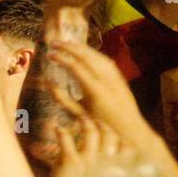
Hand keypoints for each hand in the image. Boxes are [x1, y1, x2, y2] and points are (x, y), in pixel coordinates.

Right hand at [44, 41, 161, 156]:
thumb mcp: (77, 115)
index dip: (60, 58)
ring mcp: (116, 78)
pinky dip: (93, 54)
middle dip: (69, 47)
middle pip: (86, 56)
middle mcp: (107, 81)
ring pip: (97, 56)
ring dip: (81, 48)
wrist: (130, 133)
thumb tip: (47, 81)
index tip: (48, 55)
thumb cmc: (100, 127)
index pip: (75, 66)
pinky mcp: (120, 79)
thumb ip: (61, 98)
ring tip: (67, 43)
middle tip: (53, 43)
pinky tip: (85, 53)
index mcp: (95, 91)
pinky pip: (106, 61)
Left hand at [51, 113, 128, 176]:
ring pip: (91, 132)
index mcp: (116, 171)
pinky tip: (56, 128)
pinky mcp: (70, 162)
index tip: (112, 133)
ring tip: (81, 120)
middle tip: (96, 122)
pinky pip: (66, 139)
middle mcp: (104, 164)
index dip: (119, 137)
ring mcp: (87, 161)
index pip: (125, 147)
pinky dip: (61, 131)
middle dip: (103, 125)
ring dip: (86, 123)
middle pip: (108, 135)